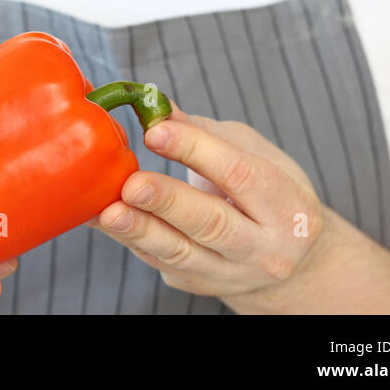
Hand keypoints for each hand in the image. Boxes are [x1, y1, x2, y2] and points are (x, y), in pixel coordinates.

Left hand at [90, 106, 326, 300]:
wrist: (289, 262)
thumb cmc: (269, 195)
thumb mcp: (255, 157)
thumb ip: (207, 135)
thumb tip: (157, 107)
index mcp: (288, 206)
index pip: (241, 175)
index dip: (197, 151)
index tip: (156, 131)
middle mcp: (264, 248)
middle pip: (212, 224)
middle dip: (168, 202)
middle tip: (132, 184)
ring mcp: (229, 272)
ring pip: (181, 252)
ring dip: (140, 230)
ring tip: (109, 210)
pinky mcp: (196, 283)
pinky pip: (158, 260)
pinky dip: (127, 237)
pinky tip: (100, 218)